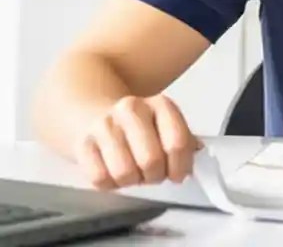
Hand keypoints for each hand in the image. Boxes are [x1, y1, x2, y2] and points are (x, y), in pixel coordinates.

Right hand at [74, 95, 200, 190]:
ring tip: (134, 172)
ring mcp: (103, 126)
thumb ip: (183, 140)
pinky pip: (100, 179)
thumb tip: (195, 155)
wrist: (91, 114)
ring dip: (133, 181)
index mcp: (160, 104)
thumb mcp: (165, 125)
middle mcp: (131, 110)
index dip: (181, 166)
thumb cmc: (137, 127)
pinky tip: (114, 172)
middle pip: (151, 160)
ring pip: (125, 173)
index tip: (179, 175)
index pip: (177, 141)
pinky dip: (111, 184)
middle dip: (156, 176)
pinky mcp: (81, 144)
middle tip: (154, 174)